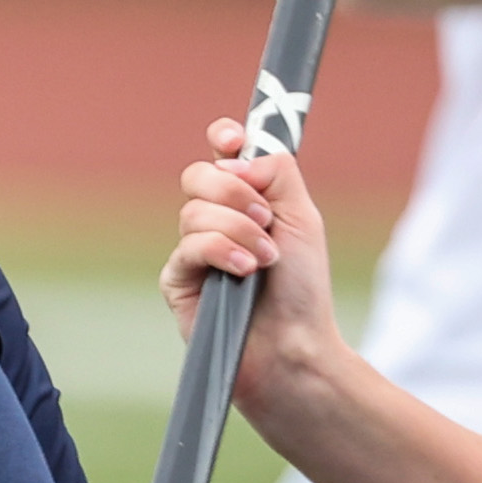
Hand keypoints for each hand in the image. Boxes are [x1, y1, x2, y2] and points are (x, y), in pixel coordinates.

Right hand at [163, 130, 340, 421]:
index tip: (235, 140)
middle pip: (198, 174)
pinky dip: (221, 252)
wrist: (293, 345)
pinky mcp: (178, 281)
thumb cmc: (302, 289)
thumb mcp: (303, 218)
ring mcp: (193, 250)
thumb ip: (277, 172)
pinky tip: (245, 271)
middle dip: (233, 191)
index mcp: (246, 200)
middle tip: (264, 217)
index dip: (223, 138)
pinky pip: (189, 246)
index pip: (221, 155)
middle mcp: (215, 220)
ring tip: (265, 259)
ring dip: (237, 230)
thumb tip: (238, 157)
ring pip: (194, 211)